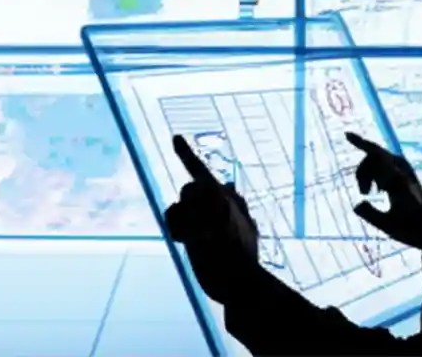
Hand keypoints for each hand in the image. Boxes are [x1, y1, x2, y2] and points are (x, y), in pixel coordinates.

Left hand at [165, 135, 260, 304]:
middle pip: (188, 189)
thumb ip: (237, 204)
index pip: (202, 173)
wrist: (245, 284)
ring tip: (195, 238)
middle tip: (197, 228)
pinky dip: (177, 229)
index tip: (174, 137)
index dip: (186, 155)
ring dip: (182, 220)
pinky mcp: (198, 232)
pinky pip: (175, 220)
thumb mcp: (246, 226)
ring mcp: (208, 216)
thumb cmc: (243, 257)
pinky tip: (188, 242)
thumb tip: (230, 184)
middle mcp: (219, 202)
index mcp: (229, 200)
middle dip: (188, 206)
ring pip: (180, 203)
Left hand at [345, 132, 421, 248]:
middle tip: (364, 191)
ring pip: (382, 161)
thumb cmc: (410, 231)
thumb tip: (357, 205)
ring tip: (373, 193)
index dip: (362, 143)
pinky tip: (382, 189)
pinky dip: (386, 177)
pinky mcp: (412, 188)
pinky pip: (395, 176)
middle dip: (362, 169)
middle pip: (376, 155)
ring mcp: (407, 180)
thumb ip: (370, 213)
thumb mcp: (385, 223)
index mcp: (394, 180)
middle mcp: (401, 175)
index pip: (376, 156)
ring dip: (373, 174)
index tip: (347, 134)